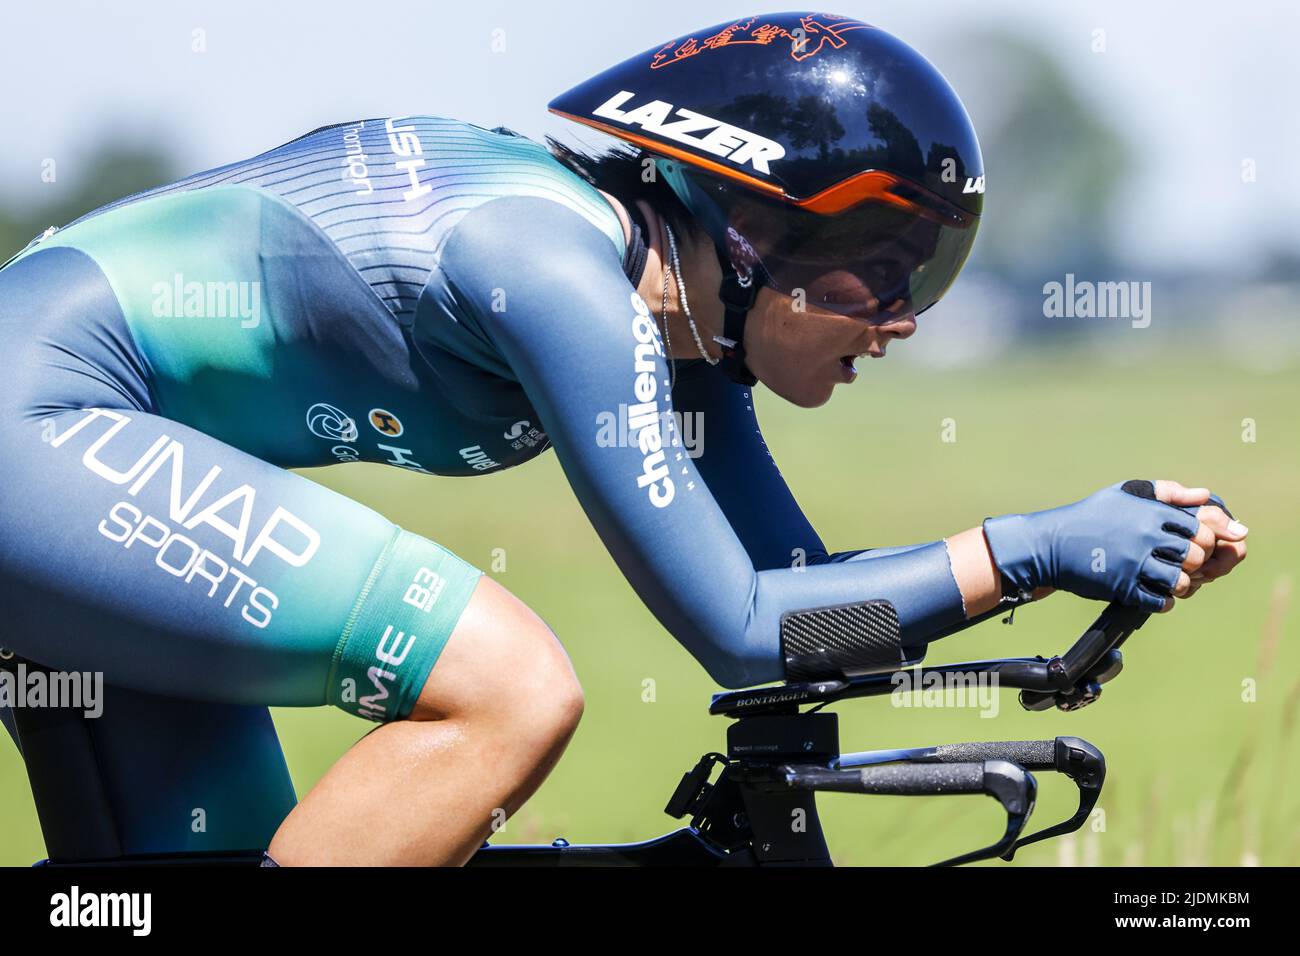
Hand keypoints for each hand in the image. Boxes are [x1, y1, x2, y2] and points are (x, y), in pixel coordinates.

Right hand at [982, 480, 1244, 613]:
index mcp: (1150, 513)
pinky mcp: (1122, 586)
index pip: (1199, 529)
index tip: (1190, 545)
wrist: (1050, 543)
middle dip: (1195, 563)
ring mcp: (1134, 563)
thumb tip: (1206, 496)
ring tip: (1167, 580)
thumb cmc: (1090, 516)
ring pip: (1181, 581)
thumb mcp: (1125, 492)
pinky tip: (1154, 594)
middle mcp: (1145, 537)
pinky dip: (1163, 601)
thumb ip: (1168, 491)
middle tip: (1181, 565)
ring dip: (1180, 584)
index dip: (1201, 540)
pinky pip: (1159, 601)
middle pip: (1195, 556)